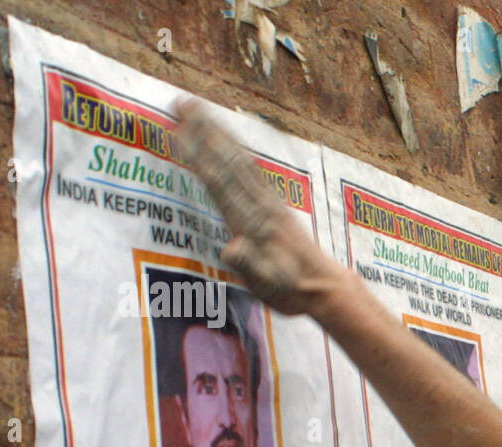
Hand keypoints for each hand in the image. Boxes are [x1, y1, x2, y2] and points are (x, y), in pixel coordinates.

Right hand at [173, 97, 347, 315]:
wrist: (323, 287)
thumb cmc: (290, 291)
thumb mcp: (266, 285)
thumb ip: (249, 266)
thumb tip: (231, 250)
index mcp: (251, 222)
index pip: (219, 182)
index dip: (198, 155)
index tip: (178, 129)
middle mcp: (260, 206)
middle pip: (228, 161)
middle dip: (205, 130)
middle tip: (182, 101)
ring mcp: (269, 203)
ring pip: (240, 159)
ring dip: (218, 132)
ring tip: (199, 108)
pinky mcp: (276, 205)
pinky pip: (252, 170)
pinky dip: (237, 149)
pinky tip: (230, 138)